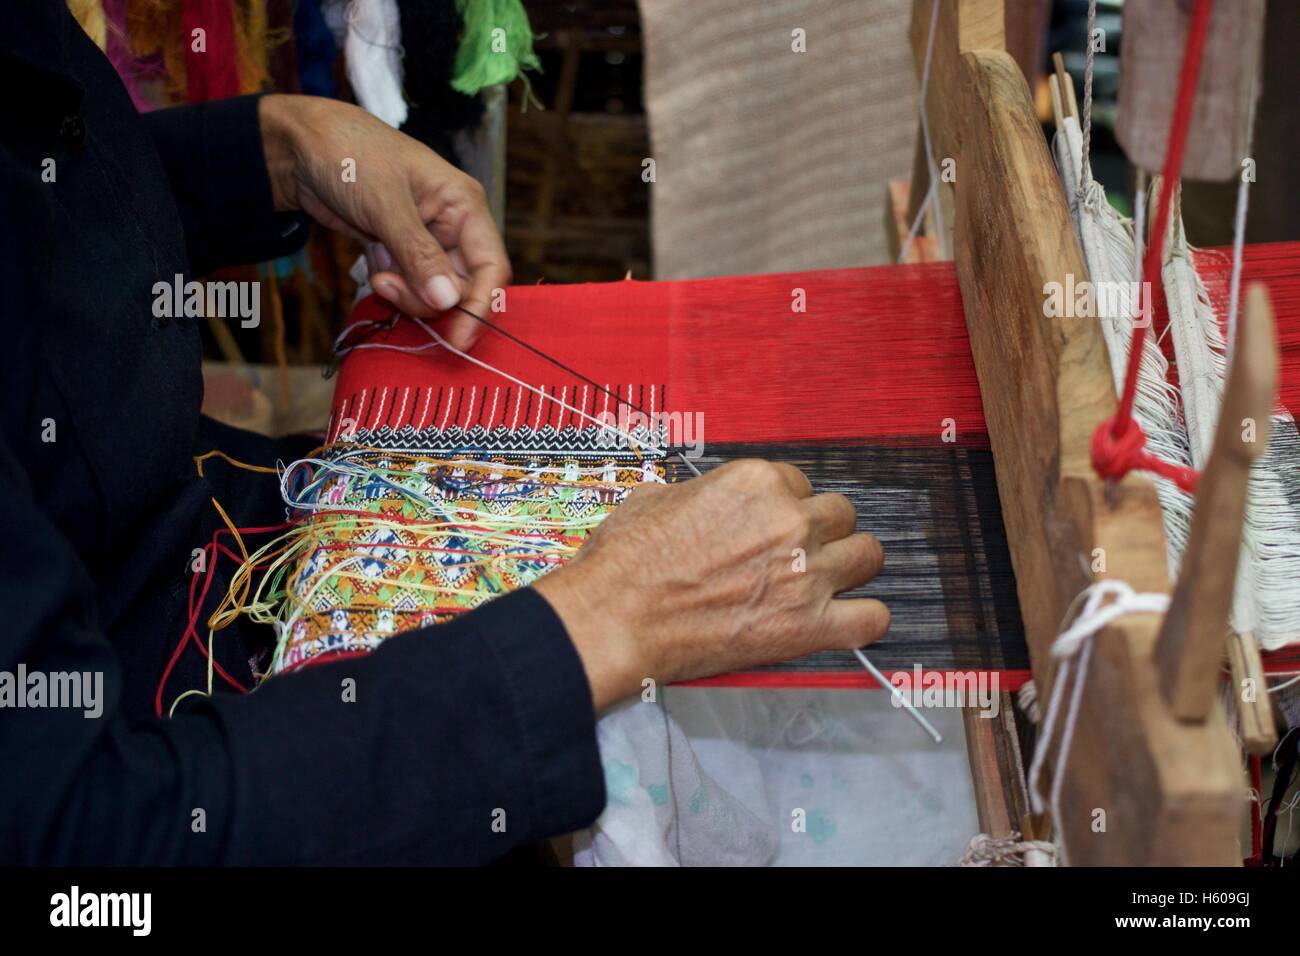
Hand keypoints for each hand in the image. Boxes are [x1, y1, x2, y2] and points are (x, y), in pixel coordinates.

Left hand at [259, 94, 509, 349]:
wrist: (300, 147)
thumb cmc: (349, 156)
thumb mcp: (386, 204)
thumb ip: (418, 255)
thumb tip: (448, 301)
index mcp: (464, 206)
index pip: (490, 267)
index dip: (479, 306)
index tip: (456, 340)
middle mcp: (453, 227)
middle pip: (462, 287)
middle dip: (429, 299)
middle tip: (388, 286)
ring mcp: (427, 242)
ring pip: (434, 292)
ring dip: (407, 294)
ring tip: (377, 274)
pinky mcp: (401, 252)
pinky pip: (409, 286)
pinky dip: (392, 286)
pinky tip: (372, 263)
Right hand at [534, 460, 888, 711]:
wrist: (614, 619)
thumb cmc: (624, 561)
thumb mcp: (654, 498)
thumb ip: (698, 494)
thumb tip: (701, 502)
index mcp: (756, 482)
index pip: (800, 485)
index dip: (786, 508)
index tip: (770, 530)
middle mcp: (790, 520)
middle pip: (841, 514)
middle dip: (822, 533)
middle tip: (796, 557)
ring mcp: (806, 573)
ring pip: (868, 556)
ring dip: (849, 569)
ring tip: (823, 585)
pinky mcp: (809, 626)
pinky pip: (871, 618)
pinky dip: (861, 621)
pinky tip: (841, 623)